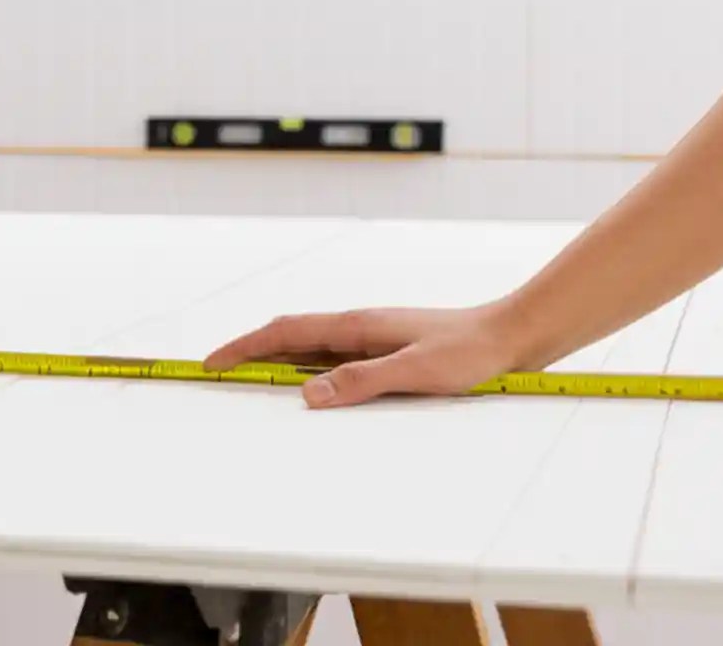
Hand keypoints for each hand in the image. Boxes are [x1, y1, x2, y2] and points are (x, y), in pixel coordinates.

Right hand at [203, 304, 527, 408]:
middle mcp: (357, 328)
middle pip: (288, 338)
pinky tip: (306, 386)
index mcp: (356, 327)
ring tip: (247, 380)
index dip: (244, 347)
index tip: (212, 361)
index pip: (284, 333)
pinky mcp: (383, 350)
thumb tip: (309, 395)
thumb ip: (362, 381)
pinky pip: (330, 359)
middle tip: (216, 372)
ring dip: (274, 362)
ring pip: (308, 349)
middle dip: (248, 353)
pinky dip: (305, 370)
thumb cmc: (470, 352)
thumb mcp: (416, 372)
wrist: (510, 336)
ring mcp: (369, 338)